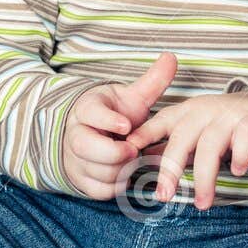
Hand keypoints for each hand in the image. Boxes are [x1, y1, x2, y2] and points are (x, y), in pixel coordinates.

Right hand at [60, 51, 176, 198]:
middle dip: (112, 152)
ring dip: (119, 170)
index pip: (90, 112)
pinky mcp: (81, 179)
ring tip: (135, 161)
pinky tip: (127, 174)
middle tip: (134, 152)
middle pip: (84, 145)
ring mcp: (76, 158)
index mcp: (88, 109)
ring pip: (93, 170)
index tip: (127, 125)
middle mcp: (76, 133)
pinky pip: (96, 190)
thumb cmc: (116, 115)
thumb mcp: (131, 98)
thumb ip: (152, 82)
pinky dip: (115, 186)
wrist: (93, 136)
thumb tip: (171, 57)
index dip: (107, 120)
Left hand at [126, 92, 247, 209]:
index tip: (129, 149)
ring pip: (211, 145)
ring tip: (202, 204)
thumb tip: (140, 162)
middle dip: (171, 168)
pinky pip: (245, 138)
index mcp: (185, 113)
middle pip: (182, 139)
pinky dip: (241, 155)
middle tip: (163, 196)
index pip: (160, 122)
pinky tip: (238, 172)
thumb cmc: (220, 124)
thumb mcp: (192, 131)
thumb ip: (169, 146)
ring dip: (205, 177)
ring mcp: (228, 117)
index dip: (144, 134)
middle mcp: (204, 112)